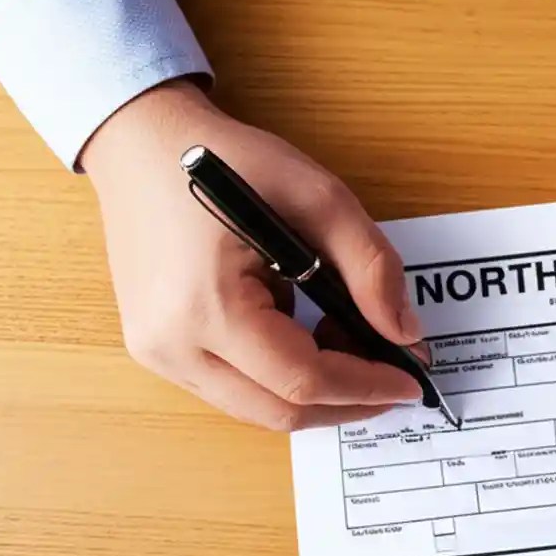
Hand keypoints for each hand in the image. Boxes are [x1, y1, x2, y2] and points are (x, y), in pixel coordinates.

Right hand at [82, 80, 424, 430]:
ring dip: (315, 389)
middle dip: (346, 400)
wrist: (143, 145)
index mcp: (206, 307)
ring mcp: (156, 354)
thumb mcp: (320, 197)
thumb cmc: (227, 160)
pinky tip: (311, 336)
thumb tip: (404, 332)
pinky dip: (281, 375)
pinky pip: (233, 386)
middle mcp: (170, 345)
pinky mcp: (157, 350)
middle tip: (395, 375)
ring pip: (255, 406)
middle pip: (277, 410)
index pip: (302, 379)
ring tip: (354, 343)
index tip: (412, 381)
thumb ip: (370, 267)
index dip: (366, 386)